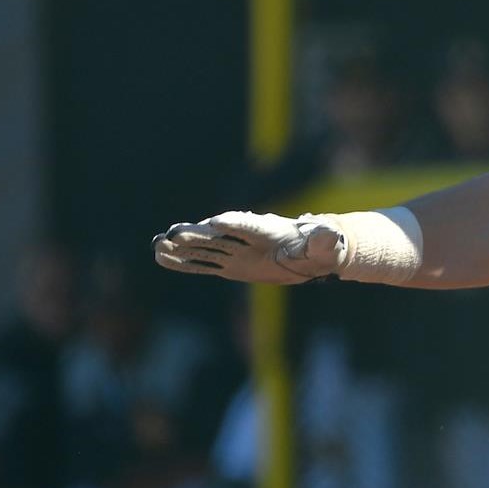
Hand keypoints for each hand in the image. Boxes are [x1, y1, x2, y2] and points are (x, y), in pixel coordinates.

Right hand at [153, 210, 343, 283]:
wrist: (312, 253)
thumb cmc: (320, 248)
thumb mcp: (325, 246)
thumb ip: (323, 241)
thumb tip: (330, 232)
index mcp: (269, 231)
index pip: (249, 225)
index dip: (235, 223)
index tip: (217, 222)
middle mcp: (247, 238)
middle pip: (219, 235)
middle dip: (198, 234)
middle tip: (174, 232)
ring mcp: (236, 251)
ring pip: (205, 248)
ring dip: (182, 247)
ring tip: (158, 243)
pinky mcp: (230, 265)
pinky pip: (203, 264)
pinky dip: (184, 262)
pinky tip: (161, 257)